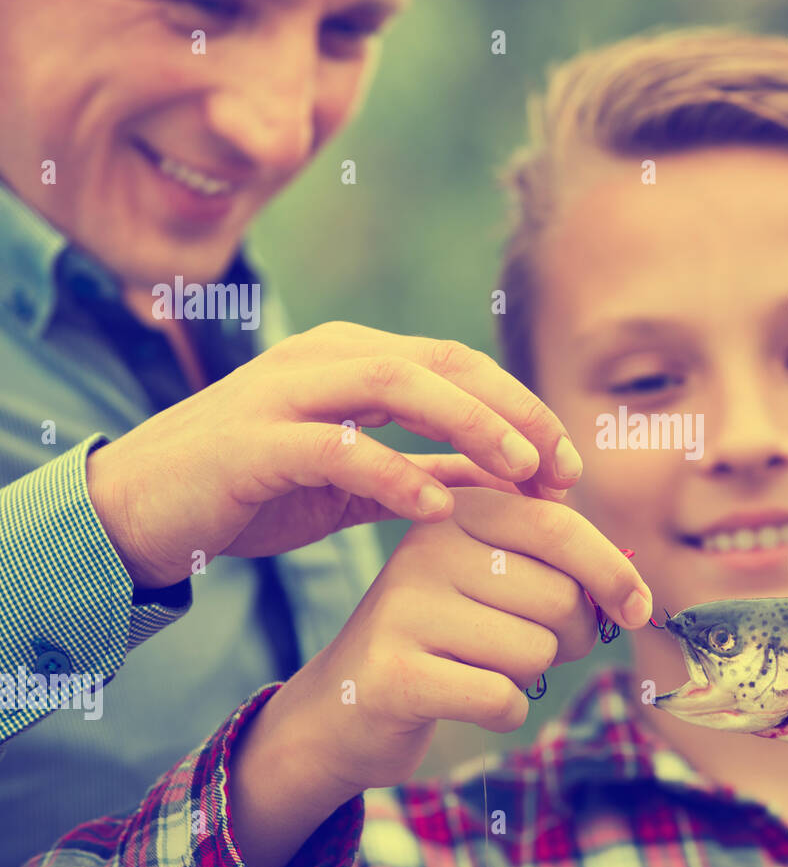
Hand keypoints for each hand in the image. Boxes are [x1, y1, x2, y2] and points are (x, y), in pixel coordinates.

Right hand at [86, 322, 583, 586]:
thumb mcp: (357, 477)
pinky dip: (392, 472)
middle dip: (514, 411)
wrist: (138, 508)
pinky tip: (437, 507)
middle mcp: (326, 359)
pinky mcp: (254, 441)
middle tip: (566, 465)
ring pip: (397, 384)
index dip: (522, 408)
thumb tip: (506, 478)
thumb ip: (425, 466)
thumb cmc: (256, 488)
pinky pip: (337, 447)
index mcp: (354, 359)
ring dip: (469, 424)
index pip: (459, 366)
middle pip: (443, 364)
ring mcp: (286, 392)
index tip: (569, 464)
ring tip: (521, 471)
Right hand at [242, 488, 651, 796]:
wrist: (346, 705)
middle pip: (559, 596)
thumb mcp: (494, 577)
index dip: (614, 571)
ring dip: (527, 676)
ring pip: (535, 651)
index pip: (560, 526)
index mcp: (458, 509)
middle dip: (570, 635)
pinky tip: (466, 700)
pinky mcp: (395, 674)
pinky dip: (503, 711)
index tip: (637, 608)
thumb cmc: (446, 637)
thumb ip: (556, 560)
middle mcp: (426, 546)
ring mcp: (404, 608)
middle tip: (532, 645)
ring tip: (478, 666)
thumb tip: (632, 585)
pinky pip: (502, 698)